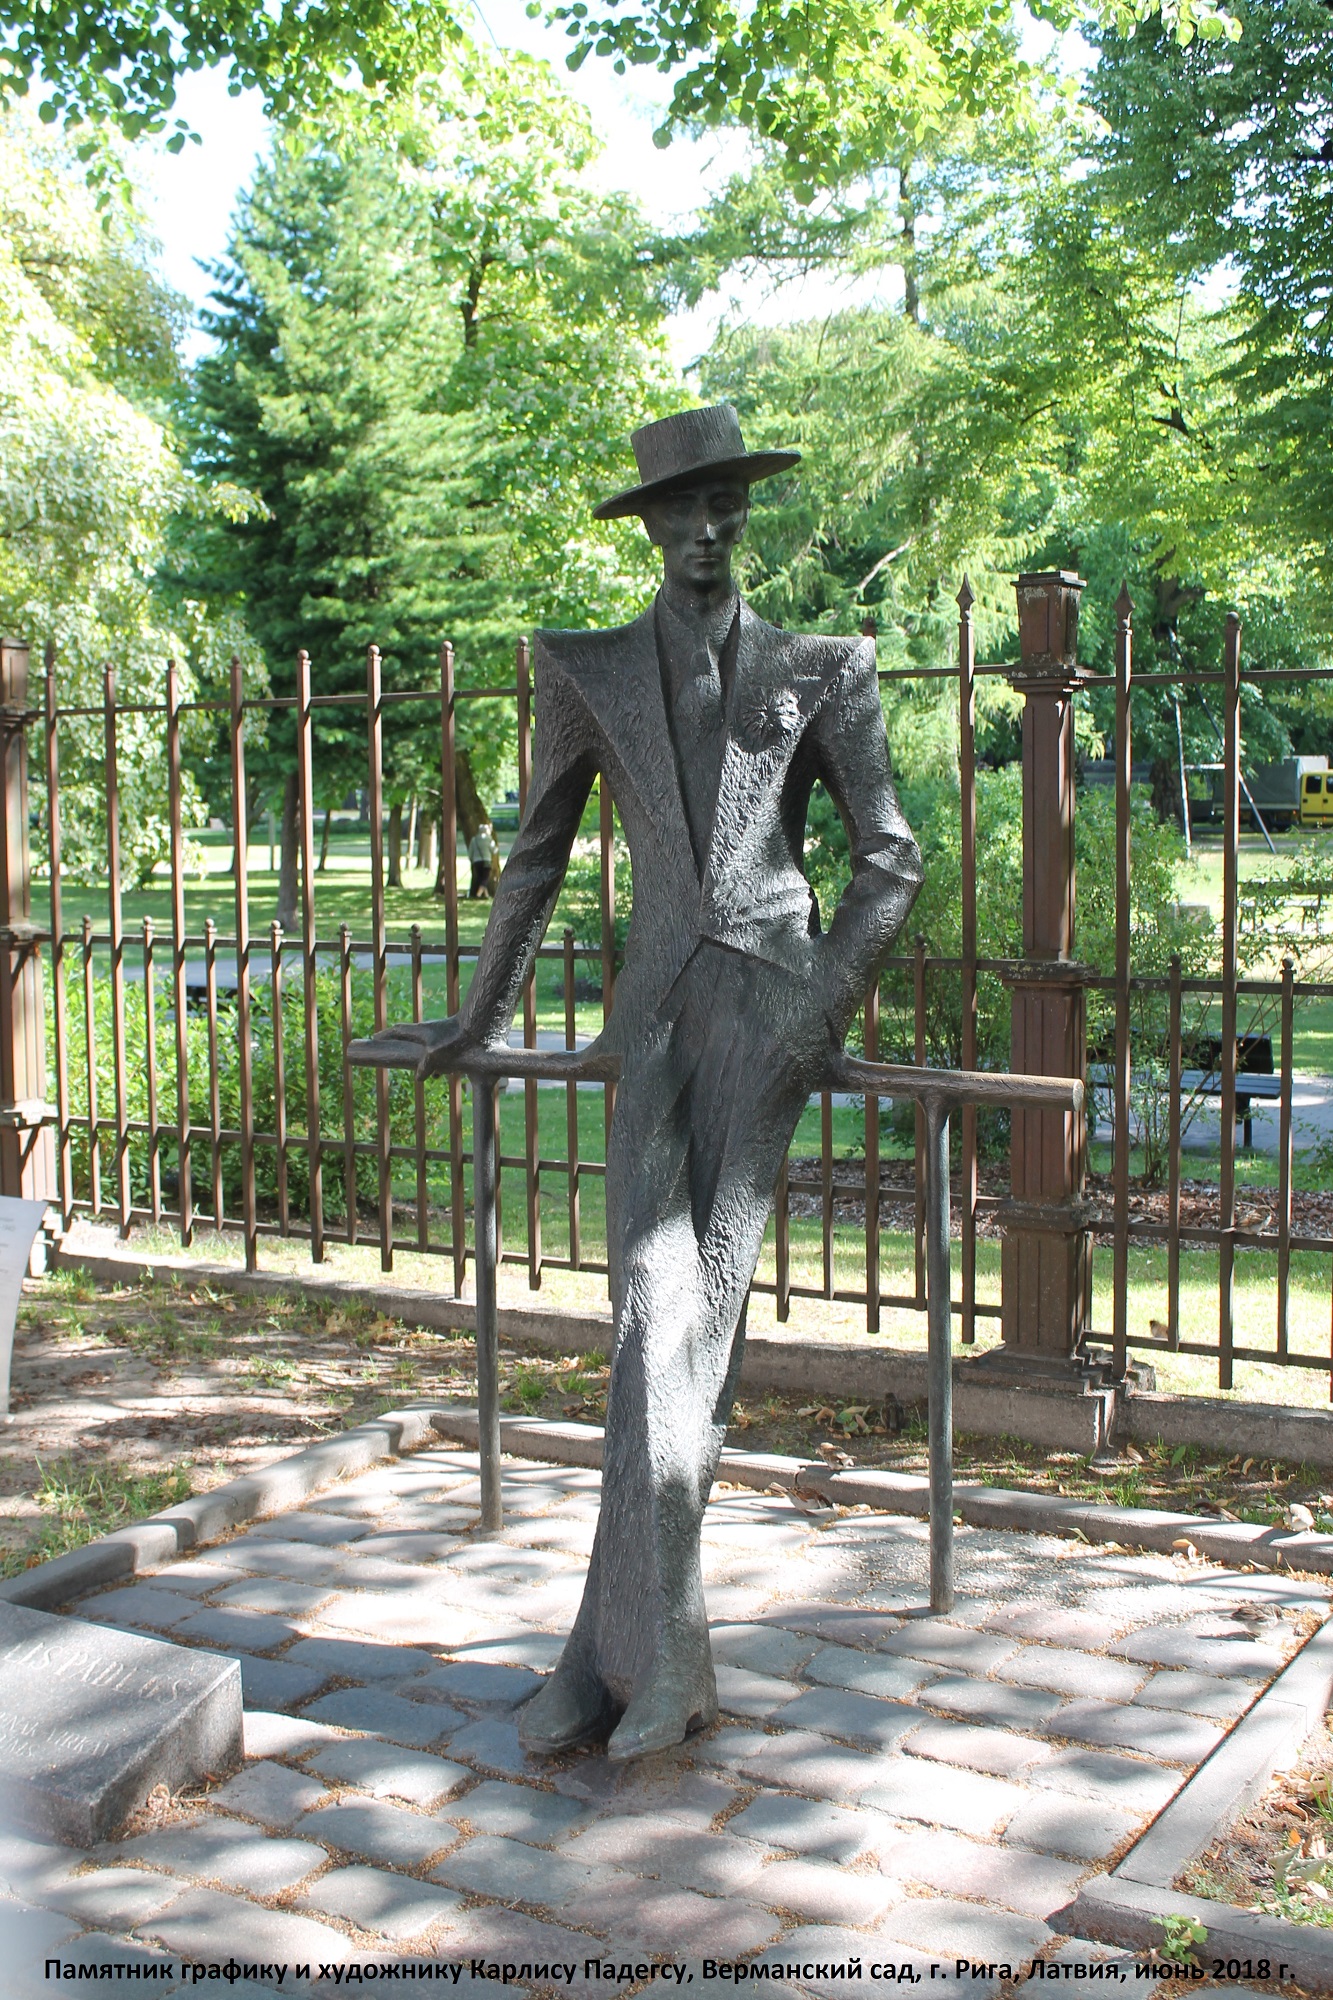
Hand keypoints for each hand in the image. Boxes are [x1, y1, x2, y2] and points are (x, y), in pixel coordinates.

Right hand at [347, 1015, 479, 1080]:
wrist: (482, 1030)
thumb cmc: (457, 1041)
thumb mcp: (436, 1054)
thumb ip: (425, 1066)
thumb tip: (419, 1077)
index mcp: (422, 1031)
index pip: (398, 1031)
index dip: (385, 1035)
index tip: (374, 1038)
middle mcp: (431, 1030)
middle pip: (411, 1036)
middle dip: (403, 1045)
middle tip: (394, 1052)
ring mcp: (443, 1034)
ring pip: (428, 1047)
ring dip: (425, 1060)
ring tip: (429, 1075)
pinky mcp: (455, 1040)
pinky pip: (442, 1052)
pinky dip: (439, 1063)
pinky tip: (444, 1073)